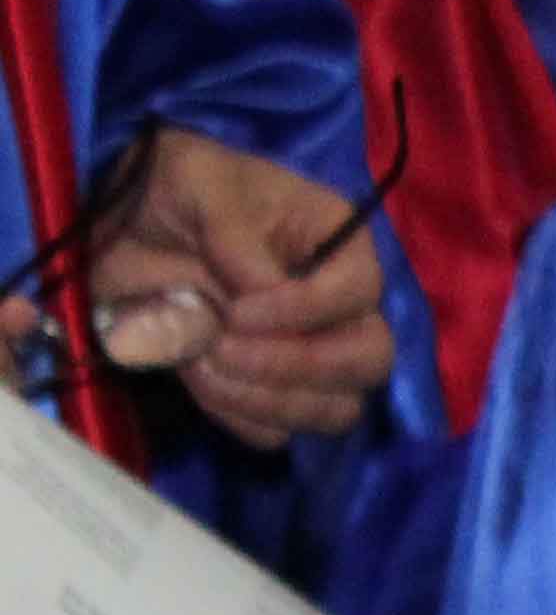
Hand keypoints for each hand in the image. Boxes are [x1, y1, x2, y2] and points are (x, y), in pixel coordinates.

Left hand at [87, 129, 393, 441]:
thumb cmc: (178, 192)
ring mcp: (315, 358)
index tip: (237, 310)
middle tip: (224, 348)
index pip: (361, 293)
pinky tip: (196, 375)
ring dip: (263, 397)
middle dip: (297, 364)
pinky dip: (236, 414)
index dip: (306, 311)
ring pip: (334, 409)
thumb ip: (232, 232)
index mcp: (341, 245)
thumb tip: (257, 295)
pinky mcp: (274, 395)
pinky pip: (277, 432)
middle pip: (368, 360)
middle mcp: (343, 309)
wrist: (127, 230)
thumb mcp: (198, 182)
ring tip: (200, 360)